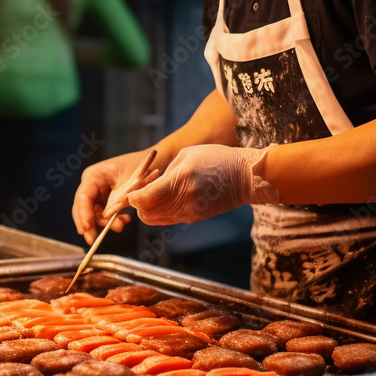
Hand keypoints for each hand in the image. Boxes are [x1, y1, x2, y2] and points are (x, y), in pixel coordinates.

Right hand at [73, 150, 157, 244]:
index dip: (83, 214)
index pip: (83, 197)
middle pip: (83, 208)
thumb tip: (108, 216)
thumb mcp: (130, 182)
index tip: (87, 229)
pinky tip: (125, 220)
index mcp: (94, 175)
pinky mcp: (107, 201)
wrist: (156, 162)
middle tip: (93, 240)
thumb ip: (118, 199)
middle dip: (89, 224)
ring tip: (121, 225)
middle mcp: (92, 184)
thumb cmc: (142, 166)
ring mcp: (99, 193)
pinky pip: (104, 215)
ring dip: (104, 223)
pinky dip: (112, 221)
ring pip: (93, 214)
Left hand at [128, 145, 278, 224]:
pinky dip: (160, 211)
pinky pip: (168, 219)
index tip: (130, 190)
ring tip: (151, 194)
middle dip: (137, 205)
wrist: (245, 177)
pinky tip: (165, 198)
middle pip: (146, 214)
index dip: (132, 197)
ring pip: (155, 220)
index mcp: (180, 180)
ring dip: (148, 210)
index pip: (145, 198)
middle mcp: (184, 200)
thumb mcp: (187, 155)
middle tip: (139, 192)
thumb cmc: (216, 159)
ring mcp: (189, 212)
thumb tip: (148, 185)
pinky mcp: (194, 218)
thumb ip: (165, 172)